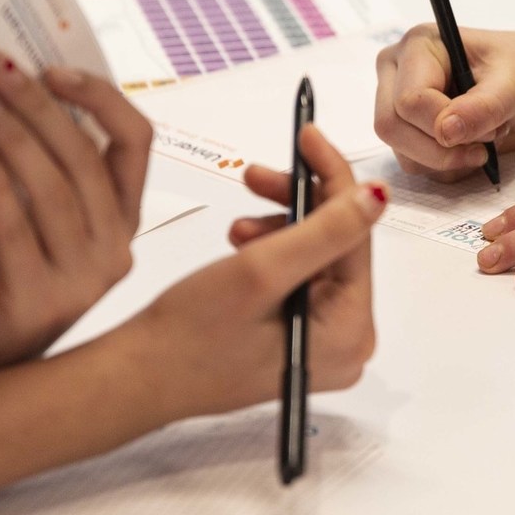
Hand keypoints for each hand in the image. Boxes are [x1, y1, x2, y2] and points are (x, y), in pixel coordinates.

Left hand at [0, 55, 153, 372]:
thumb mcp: (1, 199)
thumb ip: (2, 151)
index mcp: (119, 217)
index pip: (135, 143)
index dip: (100, 98)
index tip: (53, 69)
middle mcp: (115, 247)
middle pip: (88, 159)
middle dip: (39, 106)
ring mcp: (84, 279)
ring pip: (56, 189)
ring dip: (13, 134)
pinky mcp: (42, 300)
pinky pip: (18, 226)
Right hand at [124, 124, 384, 423]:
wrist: (137, 379)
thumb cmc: (188, 336)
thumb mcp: (261, 271)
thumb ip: (326, 230)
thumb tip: (377, 196)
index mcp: (350, 332)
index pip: (356, 236)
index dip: (331, 179)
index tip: (307, 136)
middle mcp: (347, 344)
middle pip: (338, 247)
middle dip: (298, 206)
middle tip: (257, 175)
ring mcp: (323, 345)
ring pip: (315, 259)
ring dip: (279, 229)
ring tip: (236, 229)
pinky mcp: (297, 341)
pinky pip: (298, 281)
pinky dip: (271, 255)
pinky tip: (240, 247)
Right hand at [372, 0, 514, 180]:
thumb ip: (482, 107)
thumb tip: (445, 131)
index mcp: (419, 45)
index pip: (409, 100)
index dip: (444, 126)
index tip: (490, 130)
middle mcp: (398, 71)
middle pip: (391, 127)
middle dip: (442, 149)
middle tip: (486, 146)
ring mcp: (398, 102)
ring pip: (402, 153)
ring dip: (449, 160)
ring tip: (486, 137)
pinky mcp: (409, 130)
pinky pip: (416, 165)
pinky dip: (449, 167)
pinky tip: (474, 145)